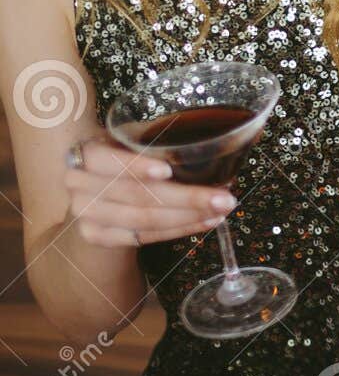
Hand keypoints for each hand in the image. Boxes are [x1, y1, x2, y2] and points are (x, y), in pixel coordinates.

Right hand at [63, 139, 233, 248]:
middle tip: (224, 198)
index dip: (137, 167)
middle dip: (186, 198)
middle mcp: (78, 185)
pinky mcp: (97, 237)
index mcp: (85, 154)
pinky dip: (179, 230)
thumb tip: (212, 141)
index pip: (108, 161)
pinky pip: (143, 237)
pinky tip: (205, 222)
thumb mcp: (132, 139)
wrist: (91, 186)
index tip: (168, 170)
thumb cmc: (123, 155)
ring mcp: (85, 214)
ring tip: (221, 210)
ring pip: (144, 219)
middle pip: (136, 195)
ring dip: (189, 217)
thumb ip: (156, 140)